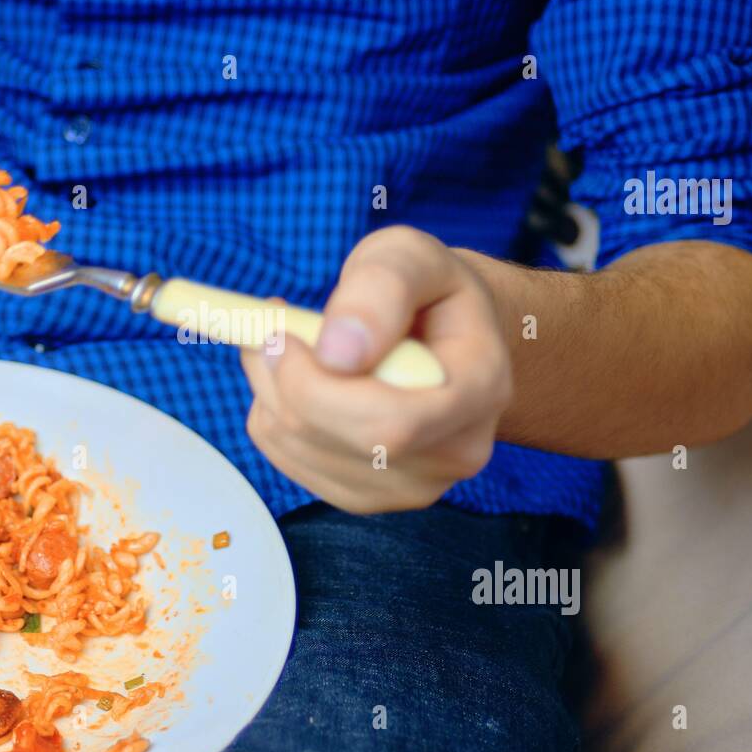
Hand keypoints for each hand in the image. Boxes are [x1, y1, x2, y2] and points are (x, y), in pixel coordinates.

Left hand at [240, 226, 511, 513]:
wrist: (444, 336)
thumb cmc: (428, 290)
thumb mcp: (411, 256)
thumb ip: (381, 288)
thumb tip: (337, 352)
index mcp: (481, 387)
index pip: (391, 422)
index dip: (318, 385)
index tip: (284, 332)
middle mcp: (456, 450)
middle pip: (343, 442)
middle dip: (285, 382)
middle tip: (270, 330)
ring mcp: (415, 484)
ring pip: (304, 450)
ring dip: (271, 391)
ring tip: (290, 344)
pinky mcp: (369, 495)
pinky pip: (290, 460)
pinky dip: (272, 415)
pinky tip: (296, 379)